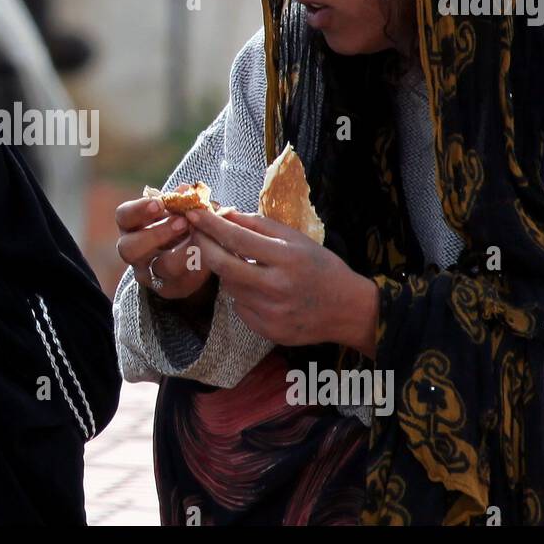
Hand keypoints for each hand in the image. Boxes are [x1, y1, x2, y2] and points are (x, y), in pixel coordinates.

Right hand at [115, 186, 213, 300]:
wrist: (192, 253)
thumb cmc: (180, 222)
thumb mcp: (178, 209)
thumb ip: (181, 200)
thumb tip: (184, 189)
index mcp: (131, 225)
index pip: (124, 216)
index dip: (139, 210)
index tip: (160, 203)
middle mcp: (134, 251)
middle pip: (129, 248)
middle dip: (157, 234)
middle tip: (182, 222)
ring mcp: (149, 273)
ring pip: (156, 269)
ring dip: (180, 253)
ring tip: (200, 239)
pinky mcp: (169, 289)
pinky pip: (180, 283)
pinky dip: (196, 268)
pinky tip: (209, 256)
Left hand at [185, 208, 377, 354]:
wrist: (348, 310)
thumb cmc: (322, 268)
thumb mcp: (297, 240)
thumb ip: (259, 226)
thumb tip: (225, 213)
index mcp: (287, 258)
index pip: (237, 239)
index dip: (211, 225)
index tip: (194, 214)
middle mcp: (277, 287)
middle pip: (223, 266)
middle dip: (204, 246)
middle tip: (196, 234)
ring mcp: (271, 312)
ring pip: (229, 286)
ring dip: (227, 271)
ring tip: (244, 264)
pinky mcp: (267, 330)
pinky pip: (239, 307)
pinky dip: (242, 294)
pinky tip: (260, 290)